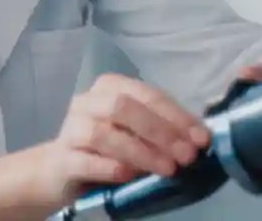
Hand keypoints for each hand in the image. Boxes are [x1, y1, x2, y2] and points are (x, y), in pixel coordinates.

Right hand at [30, 72, 210, 206]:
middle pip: (124, 107)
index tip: (201, 138)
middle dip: (161, 131)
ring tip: (167, 169)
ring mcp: (71, 129)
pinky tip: (128, 175)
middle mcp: (88, 102)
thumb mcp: (135, 133)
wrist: (60, 171)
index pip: (148, 95)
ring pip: (104, 134)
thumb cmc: (106, 149)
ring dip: (140, 151)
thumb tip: (198, 139)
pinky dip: (109, 167)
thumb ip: (160, 130)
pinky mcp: (61, 160)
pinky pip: (85, 161)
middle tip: (186, 155)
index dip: (177, 116)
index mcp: (110, 87)